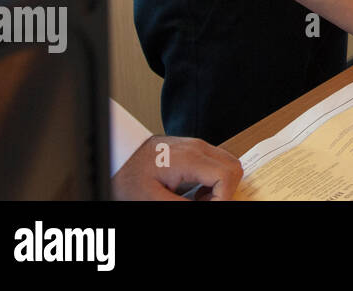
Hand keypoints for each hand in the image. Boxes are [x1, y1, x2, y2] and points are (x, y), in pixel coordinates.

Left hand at [111, 135, 242, 200]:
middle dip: (226, 191)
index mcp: (189, 158)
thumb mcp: (152, 199)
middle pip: (233, 167)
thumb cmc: (129, 175)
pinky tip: (197, 190)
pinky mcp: (194, 147)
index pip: (226, 175)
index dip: (224, 197)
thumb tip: (207, 208)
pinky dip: (215, 178)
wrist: (118, 153)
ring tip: (201, 200)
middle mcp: (198, 147)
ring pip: (228, 162)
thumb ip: (182, 206)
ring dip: (221, 184)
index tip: (211, 208)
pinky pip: (217, 161)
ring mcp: (197, 145)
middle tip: (208, 205)